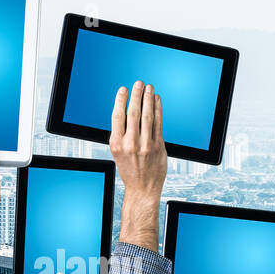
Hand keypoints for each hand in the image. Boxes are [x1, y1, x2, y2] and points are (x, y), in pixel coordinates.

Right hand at [109, 81, 165, 250]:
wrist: (142, 189)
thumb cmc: (129, 170)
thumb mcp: (117, 153)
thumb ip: (121, 134)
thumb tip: (126, 112)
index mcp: (116, 144)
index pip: (117, 116)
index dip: (121, 100)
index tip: (123, 90)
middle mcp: (130, 144)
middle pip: (133, 113)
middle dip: (136, 95)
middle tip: (138, 84)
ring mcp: (146, 145)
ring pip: (147, 116)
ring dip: (149, 99)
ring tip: (149, 89)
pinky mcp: (158, 146)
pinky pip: (159, 124)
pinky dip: (158, 110)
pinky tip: (157, 101)